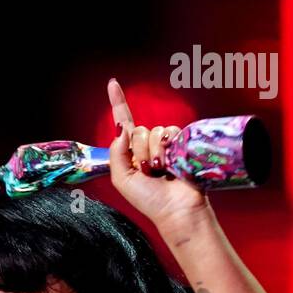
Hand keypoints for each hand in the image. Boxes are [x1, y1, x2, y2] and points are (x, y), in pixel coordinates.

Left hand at [108, 76, 208, 230]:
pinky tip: (172, 164)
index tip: (113, 83)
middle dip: (139, 151)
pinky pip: (171, 132)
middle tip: (147, 171)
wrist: (175, 209)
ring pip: (154, 131)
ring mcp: (164, 144)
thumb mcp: (122, 179)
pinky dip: (168, 148)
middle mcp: (147, 146)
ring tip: (160, 171)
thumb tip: (122, 127)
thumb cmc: (149, 200)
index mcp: (130, 153)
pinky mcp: (180, 144)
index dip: (118, 102)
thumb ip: (116, 152)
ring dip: (155, 152)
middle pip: (138, 130)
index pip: (124, 123)